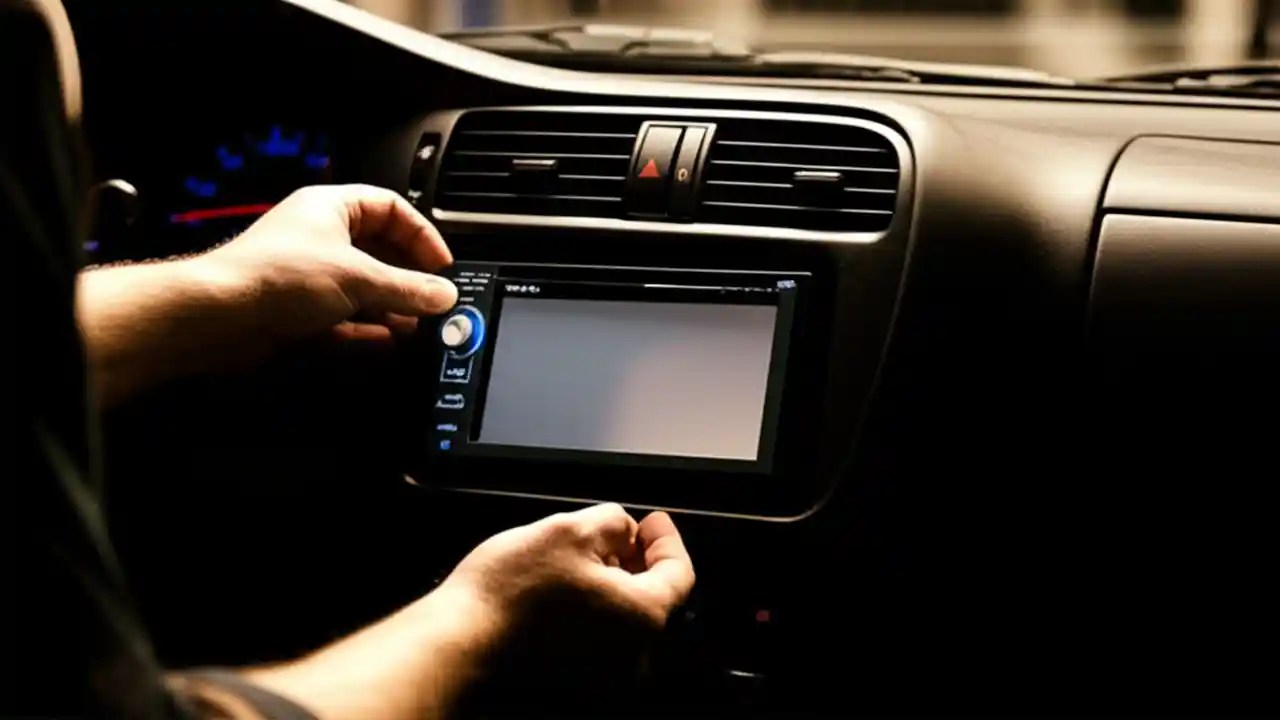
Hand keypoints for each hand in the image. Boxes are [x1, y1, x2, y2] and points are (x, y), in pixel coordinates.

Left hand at [78, 184, 457, 402]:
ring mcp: (308, 274)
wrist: (220, 316)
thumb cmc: (277, 276)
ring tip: (416, 324)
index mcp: (332, 208)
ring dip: (390, 306)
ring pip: (362, 287)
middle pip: (379, 250)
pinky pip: (343, 317)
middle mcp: (319, 236)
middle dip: (408, 277)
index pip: (391, 208)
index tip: (442, 264)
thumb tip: (443, 294)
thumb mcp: (359, 279)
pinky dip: (366, 327)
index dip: (421, 234)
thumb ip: (408, 288)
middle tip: (432, 298)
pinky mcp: (299, 310)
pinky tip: (387, 340)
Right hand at [438, 503, 696, 709]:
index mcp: (643, 617)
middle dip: (638, 560)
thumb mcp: (571, 528)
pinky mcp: (575, 678)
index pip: (679, 572)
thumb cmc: (511, 591)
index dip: (666, 538)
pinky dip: (594, 609)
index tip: (652, 520)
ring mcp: (603, 672)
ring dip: (613, 583)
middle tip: (617, 532)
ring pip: (623, 617)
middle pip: (652, 597)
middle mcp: (632, 654)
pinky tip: (567, 586)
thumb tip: (623, 530)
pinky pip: (600, 637)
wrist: (461, 641)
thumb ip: (614, 522)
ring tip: (584, 556)